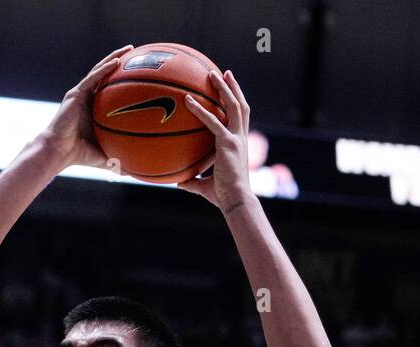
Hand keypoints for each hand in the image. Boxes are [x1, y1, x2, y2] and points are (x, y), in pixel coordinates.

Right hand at [37, 45, 132, 170]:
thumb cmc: (79, 155)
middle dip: (121, 62)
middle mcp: (88, 98)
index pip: (111, 90)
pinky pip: (93, 78)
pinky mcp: (76, 93)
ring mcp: (81, 94)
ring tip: (129, 49)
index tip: (140, 73)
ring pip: (100, 71)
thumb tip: (135, 174)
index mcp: (94, 108)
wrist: (59, 151)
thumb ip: (119, 160)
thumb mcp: (104, 156)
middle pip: (106, 75)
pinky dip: (105, 69)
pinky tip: (117, 62)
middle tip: (137, 54)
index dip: (123, 80)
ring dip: (115, 58)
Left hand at [178, 69, 252, 211]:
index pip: (238, 118)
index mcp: (238, 144)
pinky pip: (212, 121)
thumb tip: (179, 183)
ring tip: (212, 73)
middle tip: (223, 72)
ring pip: (233, 106)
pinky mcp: (228, 143)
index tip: (228, 90)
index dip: (234, 103)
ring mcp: (236, 138)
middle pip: (239, 105)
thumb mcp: (204, 186)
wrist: (235, 200)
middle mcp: (240, 137)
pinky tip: (187, 100)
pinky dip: (200, 110)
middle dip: (232, 87)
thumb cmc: (222, 196)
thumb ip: (193, 181)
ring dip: (223, 88)